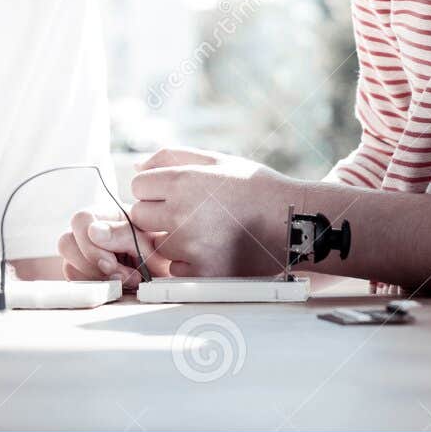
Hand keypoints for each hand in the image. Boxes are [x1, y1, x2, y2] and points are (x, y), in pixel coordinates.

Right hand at [57, 209, 170, 290]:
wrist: (167, 270)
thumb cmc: (159, 250)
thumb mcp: (150, 241)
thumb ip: (124, 234)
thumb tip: (94, 232)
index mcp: (106, 215)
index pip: (81, 220)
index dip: (91, 245)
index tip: (111, 264)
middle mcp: (89, 232)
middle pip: (66, 242)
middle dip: (92, 265)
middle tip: (119, 276)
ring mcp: (84, 253)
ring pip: (69, 264)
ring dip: (95, 278)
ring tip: (124, 281)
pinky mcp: (84, 272)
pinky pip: (75, 280)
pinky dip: (94, 287)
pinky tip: (115, 286)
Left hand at [129, 147, 301, 276]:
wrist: (293, 221)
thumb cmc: (254, 187)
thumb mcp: (216, 159)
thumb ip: (171, 157)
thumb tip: (137, 167)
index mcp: (182, 181)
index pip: (137, 185)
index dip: (154, 187)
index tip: (174, 191)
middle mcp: (181, 214)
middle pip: (139, 216)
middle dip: (156, 214)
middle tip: (187, 212)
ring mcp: (191, 247)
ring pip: (156, 245)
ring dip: (171, 240)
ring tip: (204, 231)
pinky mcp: (202, 274)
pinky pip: (175, 269)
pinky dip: (188, 263)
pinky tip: (212, 250)